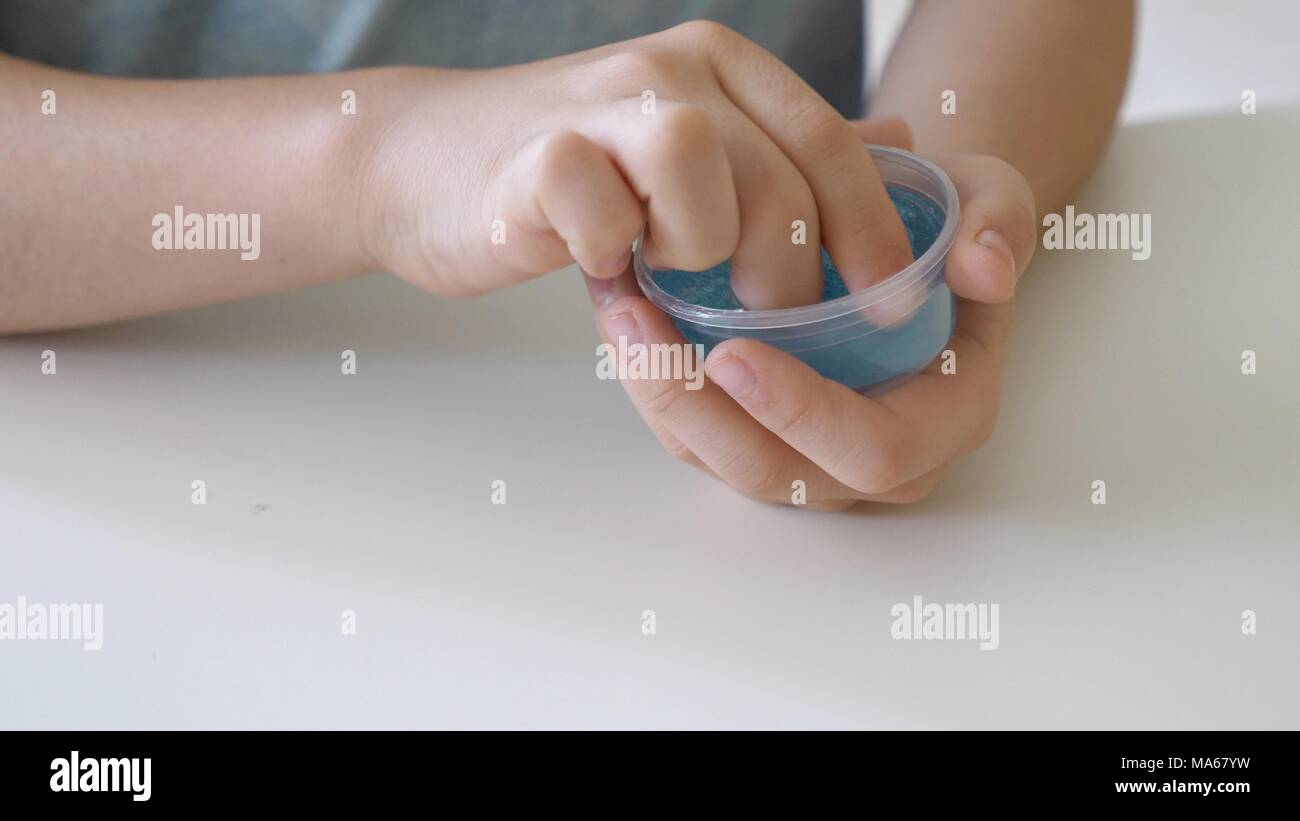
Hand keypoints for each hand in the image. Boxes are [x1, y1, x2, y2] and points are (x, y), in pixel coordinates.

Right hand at [348, 21, 911, 308]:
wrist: (421, 163)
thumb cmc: (571, 177)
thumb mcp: (689, 155)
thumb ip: (781, 153)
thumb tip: (896, 142)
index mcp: (721, 66)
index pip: (830, 143)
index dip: (871, 230)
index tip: (890, 304)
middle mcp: (669, 67)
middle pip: (777, 169)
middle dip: (789, 269)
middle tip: (764, 316)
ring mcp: (597, 102)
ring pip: (698, 163)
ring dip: (696, 244)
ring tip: (662, 266)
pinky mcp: (533, 153)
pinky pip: (602, 203)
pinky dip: (610, 247)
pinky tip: (595, 257)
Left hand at [584, 120, 1036, 509]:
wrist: (899, 232)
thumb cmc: (946, 221)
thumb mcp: (990, 200)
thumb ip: (999, 223)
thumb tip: (984, 265)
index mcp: (944, 417)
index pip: (872, 450)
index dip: (803, 415)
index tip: (733, 354)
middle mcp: (872, 458)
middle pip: (774, 474)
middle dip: (697, 410)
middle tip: (639, 328)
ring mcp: (807, 455)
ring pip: (718, 460)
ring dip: (657, 393)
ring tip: (615, 311)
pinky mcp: (753, 435)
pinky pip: (693, 434)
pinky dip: (650, 379)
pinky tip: (619, 314)